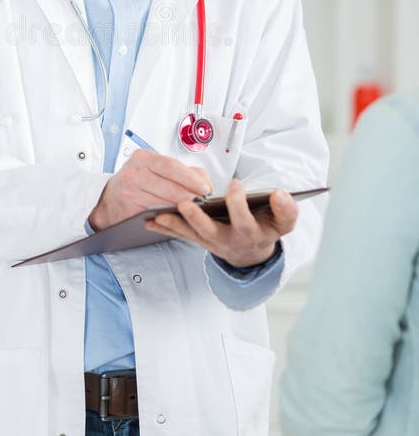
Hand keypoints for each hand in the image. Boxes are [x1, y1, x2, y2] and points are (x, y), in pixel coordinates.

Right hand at [88, 149, 212, 231]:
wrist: (109, 199)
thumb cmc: (137, 182)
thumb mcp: (155, 169)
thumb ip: (182, 171)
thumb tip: (205, 181)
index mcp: (144, 157)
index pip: (171, 166)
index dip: (191, 178)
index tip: (205, 188)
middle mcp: (134, 171)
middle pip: (169, 185)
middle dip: (189, 196)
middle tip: (202, 203)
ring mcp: (129, 191)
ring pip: (163, 202)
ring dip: (180, 208)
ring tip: (192, 210)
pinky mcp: (128, 209)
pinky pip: (153, 214)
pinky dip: (167, 217)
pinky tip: (175, 217)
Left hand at [145, 178, 297, 266]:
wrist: (254, 251)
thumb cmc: (267, 228)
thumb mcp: (283, 221)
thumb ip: (286, 208)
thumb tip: (280, 194)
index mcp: (251, 233)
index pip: (247, 220)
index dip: (241, 204)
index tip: (237, 184)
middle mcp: (229, 240)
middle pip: (212, 232)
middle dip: (199, 219)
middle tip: (187, 203)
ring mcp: (212, 242)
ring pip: (191, 235)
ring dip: (174, 225)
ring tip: (158, 214)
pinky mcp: (200, 241)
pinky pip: (181, 236)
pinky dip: (166, 229)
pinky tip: (150, 221)